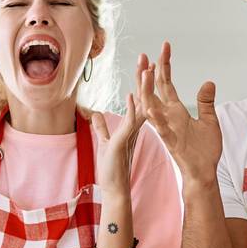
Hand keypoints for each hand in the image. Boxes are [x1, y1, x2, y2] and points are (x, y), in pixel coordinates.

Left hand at [90, 62, 145, 198]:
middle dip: (146, 78)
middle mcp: (137, 128)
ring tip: (147, 69)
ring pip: (141, 106)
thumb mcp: (106, 141)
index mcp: (133, 126)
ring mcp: (133, 134)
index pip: (140, 99)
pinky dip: (133, 108)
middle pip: (144, 98)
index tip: (146, 65)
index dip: (143, 82)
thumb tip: (95, 114)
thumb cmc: (112, 169)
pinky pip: (132, 122)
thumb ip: (102, 127)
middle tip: (151, 58)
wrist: (116, 189)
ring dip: (143, 88)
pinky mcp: (126, 141)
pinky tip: (133, 94)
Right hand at [138, 41, 221, 185]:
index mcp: (176, 111)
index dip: (165, 65)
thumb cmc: (205, 150)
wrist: (204, 172)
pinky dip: (155, 118)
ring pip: (151, 106)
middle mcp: (168, 117)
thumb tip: (208, 82)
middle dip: (148, 73)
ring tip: (144, 72)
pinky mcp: (171, 142)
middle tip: (143, 54)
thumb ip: (206, 102)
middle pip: (154, 90)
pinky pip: (160, 129)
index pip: (166, 83)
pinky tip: (150, 107)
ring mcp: (167, 128)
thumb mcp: (209, 120)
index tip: (165, 46)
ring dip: (147, 90)